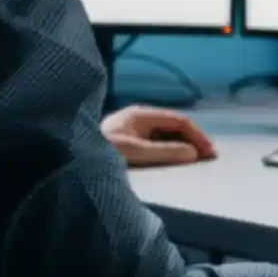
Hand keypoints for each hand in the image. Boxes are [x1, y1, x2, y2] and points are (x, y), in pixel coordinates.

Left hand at [100, 105, 217, 167]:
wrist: (68, 156)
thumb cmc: (98, 149)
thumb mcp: (135, 151)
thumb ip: (165, 152)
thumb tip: (192, 153)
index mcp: (141, 114)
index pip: (179, 121)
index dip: (197, 135)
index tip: (209, 152)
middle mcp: (139, 119)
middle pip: (174, 127)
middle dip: (193, 140)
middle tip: (209, 158)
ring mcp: (134, 130)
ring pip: (167, 136)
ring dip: (183, 146)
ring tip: (197, 161)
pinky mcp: (128, 143)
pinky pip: (156, 144)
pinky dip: (170, 151)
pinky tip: (177, 161)